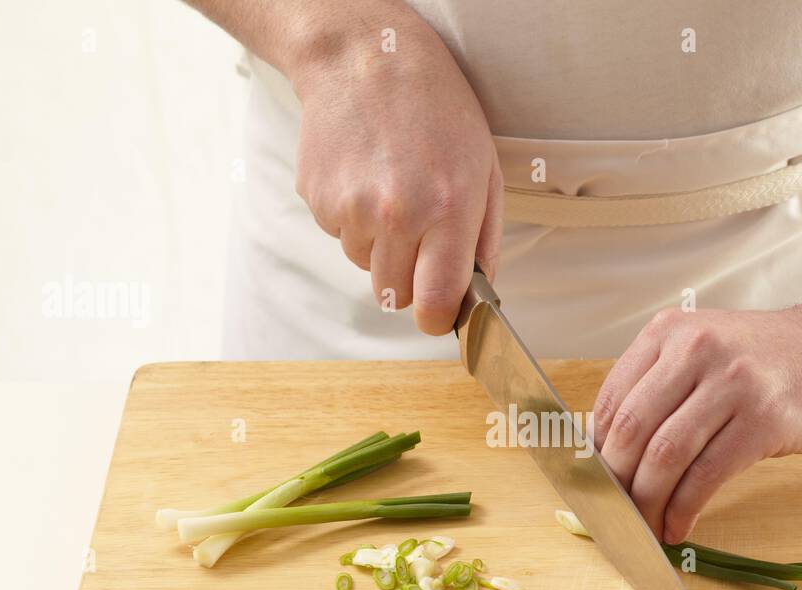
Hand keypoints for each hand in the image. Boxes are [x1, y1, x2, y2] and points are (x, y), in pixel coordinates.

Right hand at [289, 13, 501, 332]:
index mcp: (446, 209)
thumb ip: (484, 240)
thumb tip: (478, 295)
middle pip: (395, 297)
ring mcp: (350, 208)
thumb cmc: (436, 109)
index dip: (439, 320)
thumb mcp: (484, 169)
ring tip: (391, 190)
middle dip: (409, 281)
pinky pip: (340, 236)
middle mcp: (396, 214)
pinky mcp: (317, 199)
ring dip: (380, 246)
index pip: (436, 303)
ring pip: (366, 266)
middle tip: (419, 238)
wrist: (365, 58)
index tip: (441, 316)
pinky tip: (365, 177)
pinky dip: (353, 220)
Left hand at [591, 298, 801, 542]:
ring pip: (665, 456)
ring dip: (647, 505)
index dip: (595, 455)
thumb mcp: (707, 354)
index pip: (612, 403)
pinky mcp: (766, 419)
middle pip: (632, 431)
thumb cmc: (773, 361)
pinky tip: (679, 527)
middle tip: (615, 518)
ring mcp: (733, 382)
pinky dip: (684, 510)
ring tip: (646, 530)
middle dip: (616, 485)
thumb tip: (604, 453)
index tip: (594, 490)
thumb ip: (659, 389)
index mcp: (671, 332)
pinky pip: (707, 475)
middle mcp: (697, 348)